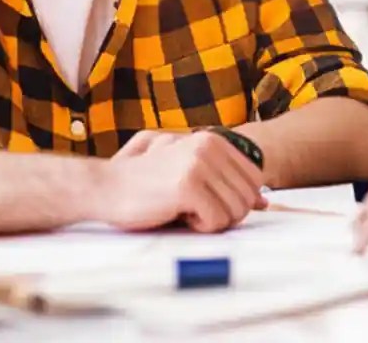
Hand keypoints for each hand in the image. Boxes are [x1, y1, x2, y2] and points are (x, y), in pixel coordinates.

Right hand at [94, 130, 267, 232]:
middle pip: (247, 197)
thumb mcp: (192, 173)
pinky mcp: (187, 186)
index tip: (208, 201)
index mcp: (214, 140)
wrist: (104, 188)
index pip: (255, 179)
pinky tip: (175, 214)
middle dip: (225, 213)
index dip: (236, 200)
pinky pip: (216, 221)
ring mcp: (199, 164)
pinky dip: (199, 227)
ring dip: (211, 221)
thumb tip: (263, 200)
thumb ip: (228, 181)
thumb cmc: (149, 186)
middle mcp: (210, 146)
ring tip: (182, 209)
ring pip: (236, 211)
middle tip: (193, 209)